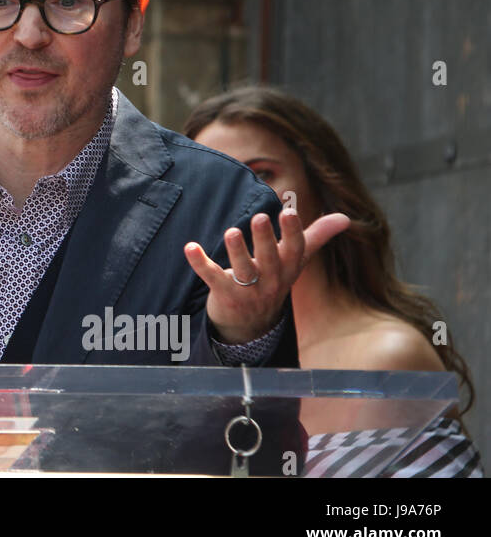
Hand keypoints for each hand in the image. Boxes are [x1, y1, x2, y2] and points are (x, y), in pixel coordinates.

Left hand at [184, 208, 350, 343]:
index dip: (292, 232)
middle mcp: (271, 280)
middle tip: (260, 217)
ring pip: (244, 271)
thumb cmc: (273, 281)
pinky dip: (200, 263)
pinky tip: (190, 247)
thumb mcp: (296, 261)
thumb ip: (316, 237)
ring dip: (237, 251)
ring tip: (231, 232)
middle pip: (269, 260)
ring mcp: (248, 290)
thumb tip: (345, 218)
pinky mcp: (224, 295)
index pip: (294, 250)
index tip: (289, 211)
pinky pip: (213, 278)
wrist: (250, 325)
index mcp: (288, 269)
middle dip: (265, 239)